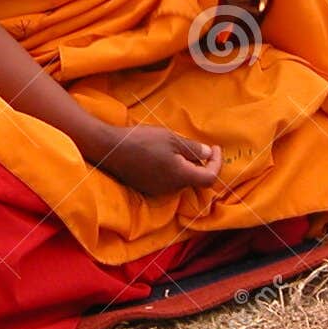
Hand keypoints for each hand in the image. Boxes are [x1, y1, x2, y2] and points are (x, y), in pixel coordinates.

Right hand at [95, 124, 221, 194]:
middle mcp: (172, 188)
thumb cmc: (142, 141)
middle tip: (198, 146)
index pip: (209, 178)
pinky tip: (163, 154)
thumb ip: (192, 148)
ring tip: (178, 146)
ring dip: (186, 166)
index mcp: (181, 176)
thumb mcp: (170, 138)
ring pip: (181, 180)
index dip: (217, 164)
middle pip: (195, 180)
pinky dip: (173, 169)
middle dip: (201, 163)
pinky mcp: (148, 188)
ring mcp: (159, 190)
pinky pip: (168, 180)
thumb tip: (208, 154)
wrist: (111, 149)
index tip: (215, 148)